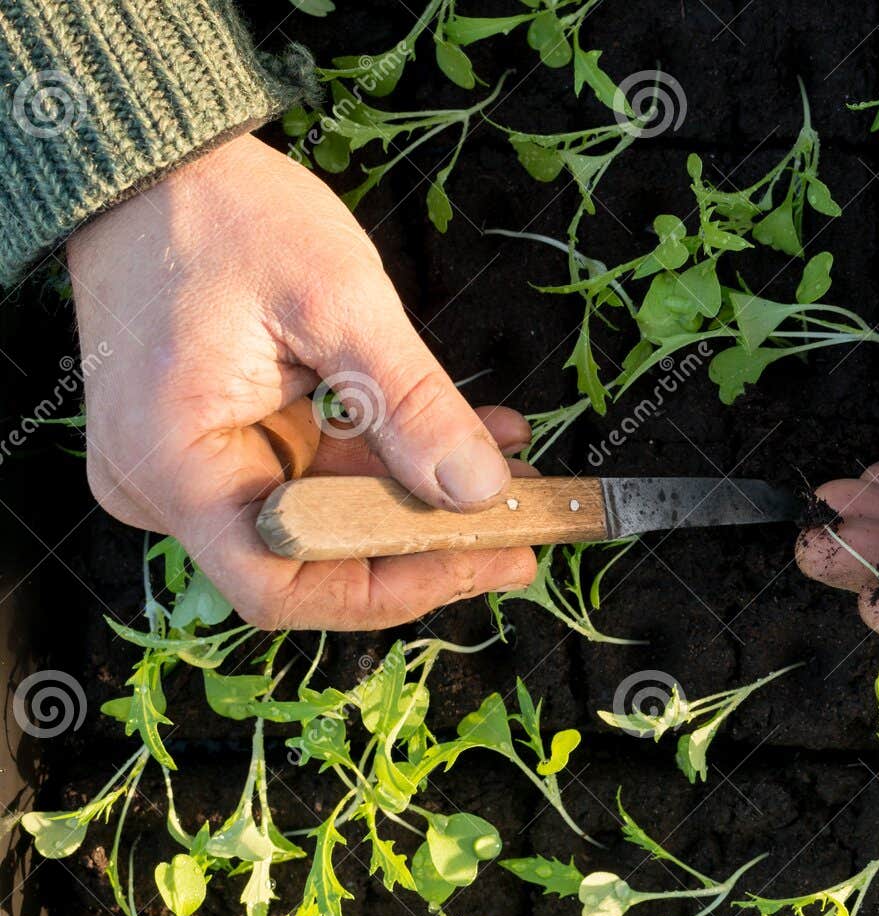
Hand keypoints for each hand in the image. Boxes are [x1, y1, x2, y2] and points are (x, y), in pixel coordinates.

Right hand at [68, 133, 537, 629]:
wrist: (157, 162)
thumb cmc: (223, 214)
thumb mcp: (337, 300)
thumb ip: (412, 402)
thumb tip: (478, 489)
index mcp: (172, 465)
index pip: (283, 586)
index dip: (393, 590)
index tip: (484, 561)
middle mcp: (168, 488)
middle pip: (312, 561)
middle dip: (425, 544)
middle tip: (520, 527)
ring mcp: (194, 469)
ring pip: (327, 519)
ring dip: (422, 498)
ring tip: (513, 471)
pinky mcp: (227, 443)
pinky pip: (318, 475)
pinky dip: (393, 460)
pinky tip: (470, 437)